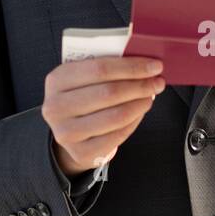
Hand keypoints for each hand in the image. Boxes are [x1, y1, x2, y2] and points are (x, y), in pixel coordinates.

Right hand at [42, 55, 164, 175]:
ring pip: (116, 116)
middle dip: (140, 86)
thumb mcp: (84, 78)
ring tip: (150, 96)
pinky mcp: (81, 152)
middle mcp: (56, 107)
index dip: (131, 67)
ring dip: (140, 104)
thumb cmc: (83, 97)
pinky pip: (118, 136)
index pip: (100, 69)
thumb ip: (106, 67)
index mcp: (57, 80)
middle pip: (109, 92)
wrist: (69, 131)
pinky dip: (134, 122)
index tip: (154, 66)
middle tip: (158, 82)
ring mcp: (66, 132)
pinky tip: (140, 113)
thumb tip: (145, 63)